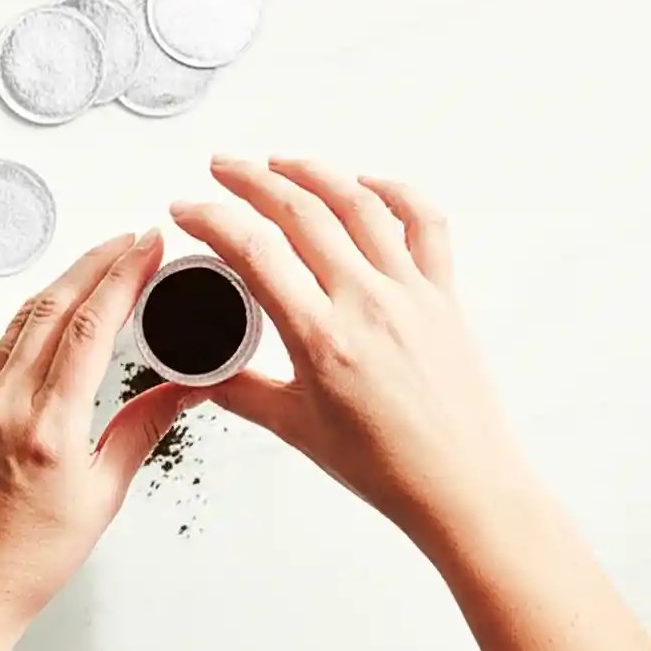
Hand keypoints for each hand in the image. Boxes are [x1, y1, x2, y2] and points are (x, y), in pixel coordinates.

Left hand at [0, 230, 206, 650]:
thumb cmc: (25, 559)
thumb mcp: (102, 496)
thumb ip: (142, 428)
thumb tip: (183, 387)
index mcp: (48, 426)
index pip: (90, 326)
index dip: (122, 276)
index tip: (148, 247)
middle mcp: (8, 403)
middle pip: (56, 306)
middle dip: (98, 261)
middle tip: (135, 239)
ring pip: (27, 317)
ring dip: (67, 280)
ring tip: (103, 261)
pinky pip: (6, 342)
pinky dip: (38, 311)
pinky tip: (58, 306)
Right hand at [173, 157, 650, 650]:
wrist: (464, 489)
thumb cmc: (386, 469)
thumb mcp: (296, 429)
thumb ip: (241, 391)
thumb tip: (202, 371)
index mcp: (322, 339)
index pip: (255, 253)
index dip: (212, 219)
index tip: (186, 209)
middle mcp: (368, 304)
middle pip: (302, 212)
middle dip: (252, 179)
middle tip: (221, 167)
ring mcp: (412, 293)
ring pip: (359, 204)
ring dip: (314, 172)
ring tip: (279, 161)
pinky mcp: (445, 295)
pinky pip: (425, 223)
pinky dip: (396, 191)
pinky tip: (367, 183)